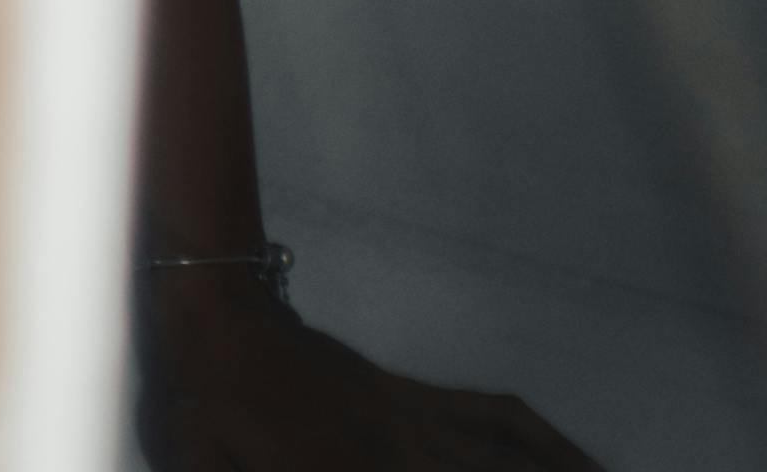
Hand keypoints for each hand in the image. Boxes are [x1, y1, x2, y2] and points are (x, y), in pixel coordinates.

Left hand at [138, 279, 606, 471]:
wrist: (207, 311)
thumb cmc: (199, 408)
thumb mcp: (206, 468)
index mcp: (351, 471)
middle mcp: (397, 448)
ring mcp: (409, 416)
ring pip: (507, 453)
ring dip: (564, 469)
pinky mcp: (406, 393)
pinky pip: (489, 416)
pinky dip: (539, 438)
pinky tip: (567, 452)